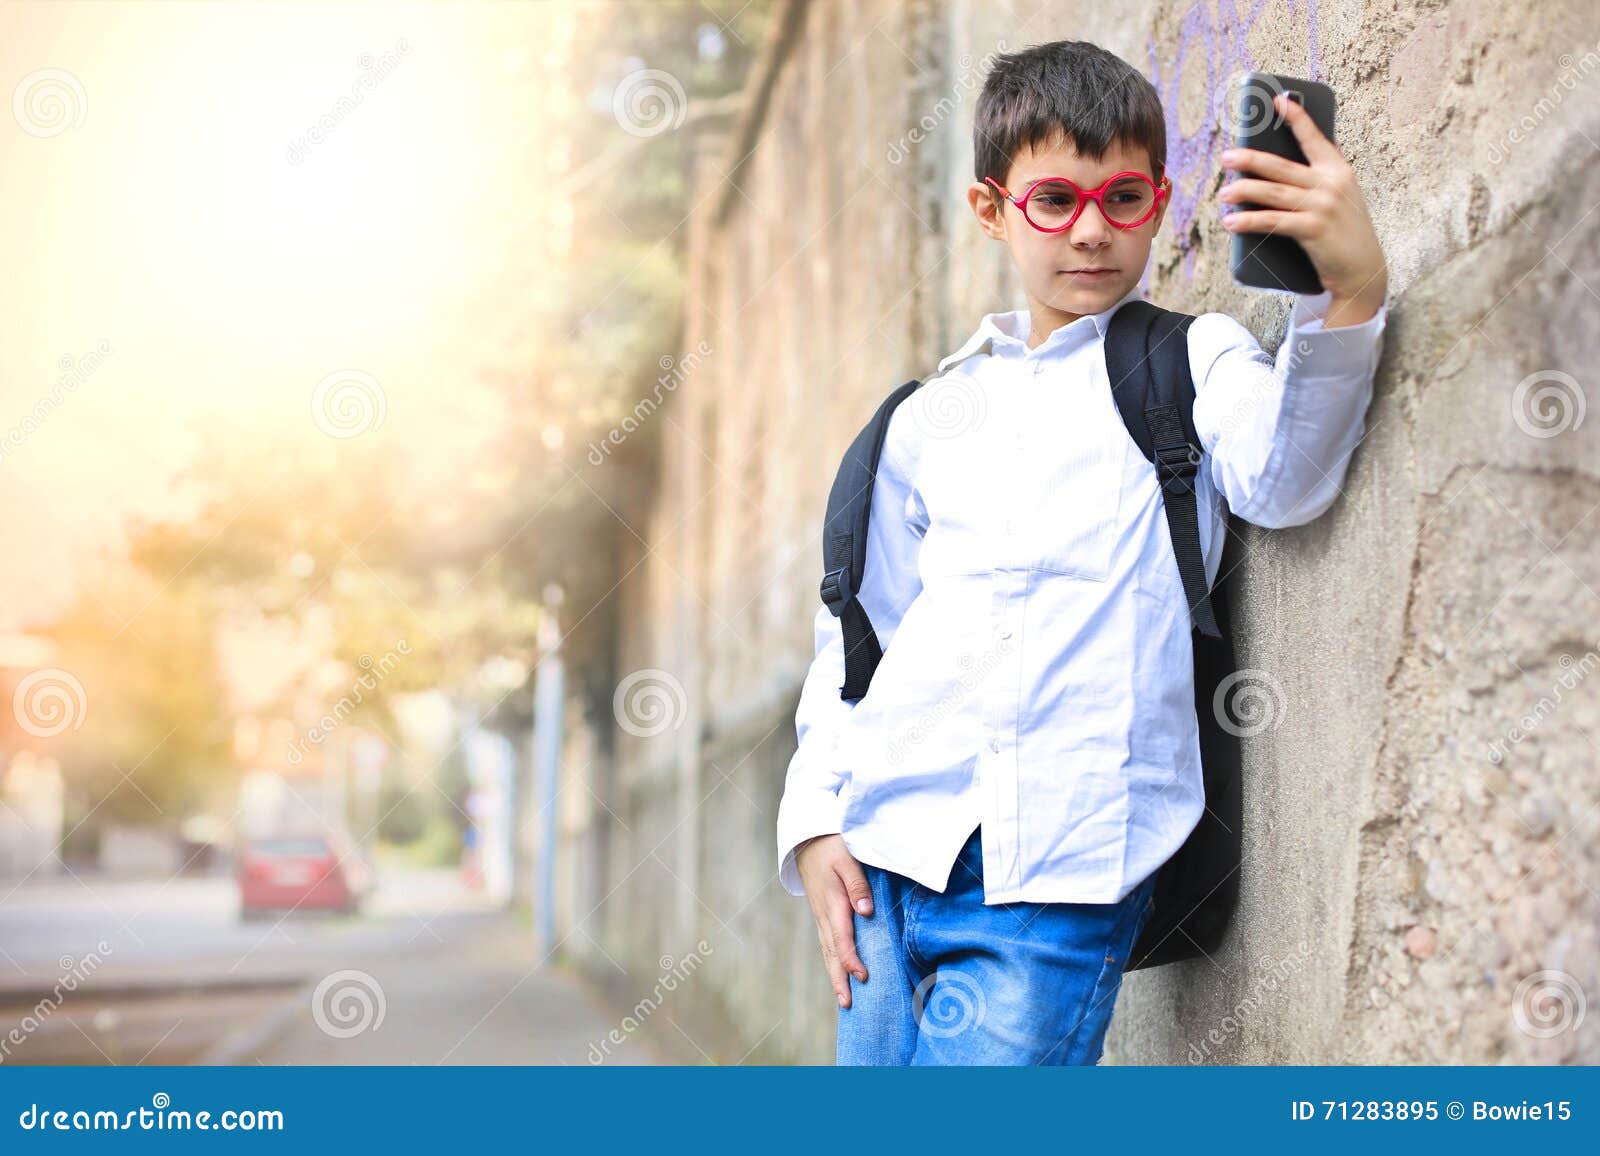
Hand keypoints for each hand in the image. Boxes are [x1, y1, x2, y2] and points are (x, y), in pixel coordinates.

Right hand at [795, 833, 872, 1007]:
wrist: (808, 839)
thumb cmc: (831, 847)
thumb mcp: (847, 859)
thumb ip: (858, 884)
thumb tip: (866, 912)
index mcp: (833, 903)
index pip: (842, 938)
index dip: (852, 959)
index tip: (863, 976)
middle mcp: (824, 914)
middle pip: (831, 953)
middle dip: (840, 978)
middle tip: (847, 1004)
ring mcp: (820, 916)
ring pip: (827, 951)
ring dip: (835, 974)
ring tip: (843, 999)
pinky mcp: (821, 914)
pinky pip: (826, 943)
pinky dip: (832, 961)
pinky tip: (838, 972)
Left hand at [1218, 92, 1387, 327]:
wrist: (1363, 271)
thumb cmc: (1344, 233)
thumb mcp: (1341, 197)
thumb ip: (1322, 177)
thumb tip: (1288, 162)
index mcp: (1339, 170)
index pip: (1315, 138)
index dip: (1296, 117)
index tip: (1278, 100)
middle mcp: (1332, 183)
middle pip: (1282, 166)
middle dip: (1250, 159)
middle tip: (1227, 157)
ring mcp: (1323, 206)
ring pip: (1274, 192)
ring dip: (1244, 191)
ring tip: (1224, 193)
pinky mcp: (1314, 229)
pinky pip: (1274, 221)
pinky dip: (1250, 220)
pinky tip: (1232, 222)